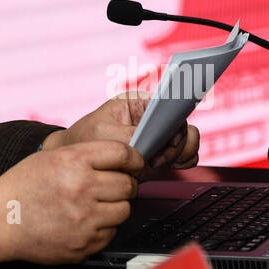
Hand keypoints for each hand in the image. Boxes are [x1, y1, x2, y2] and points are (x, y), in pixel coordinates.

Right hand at [0, 140, 142, 264]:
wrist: (0, 220)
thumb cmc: (22, 187)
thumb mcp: (50, 157)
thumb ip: (85, 155)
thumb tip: (119, 158)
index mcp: (73, 161)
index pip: (122, 154)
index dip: (134, 158)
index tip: (134, 162)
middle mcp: (81, 189)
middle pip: (128, 184)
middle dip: (125, 183)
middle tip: (114, 185)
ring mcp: (84, 219)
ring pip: (124, 210)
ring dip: (115, 206)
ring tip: (96, 204)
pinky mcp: (84, 243)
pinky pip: (110, 233)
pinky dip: (102, 227)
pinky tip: (84, 221)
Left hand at [43, 91, 199, 178]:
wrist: (79, 158)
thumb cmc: (87, 138)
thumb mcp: (104, 132)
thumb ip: (129, 135)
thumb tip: (152, 142)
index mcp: (140, 102)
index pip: (169, 102)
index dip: (175, 118)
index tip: (170, 133)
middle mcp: (154, 117)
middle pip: (184, 124)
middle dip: (177, 142)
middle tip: (158, 155)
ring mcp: (159, 136)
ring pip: (189, 141)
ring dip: (182, 153)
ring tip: (159, 161)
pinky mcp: (162, 154)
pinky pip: (185, 157)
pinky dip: (184, 162)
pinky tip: (169, 166)